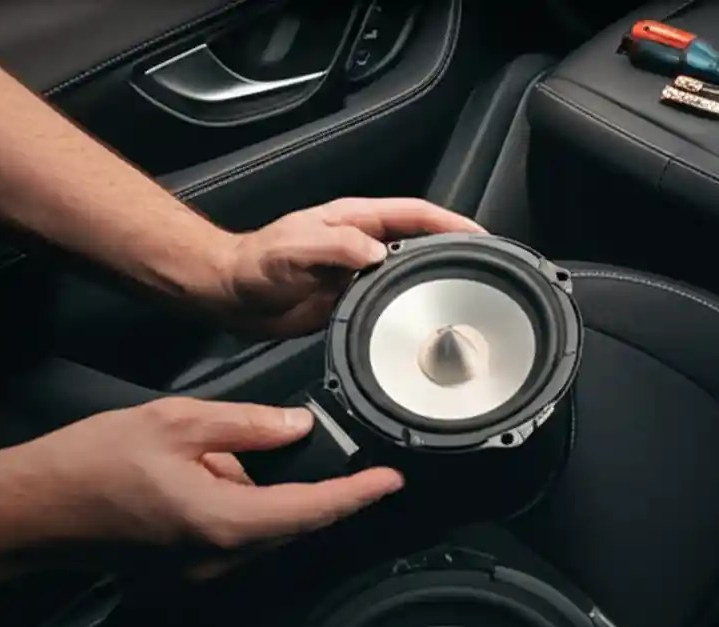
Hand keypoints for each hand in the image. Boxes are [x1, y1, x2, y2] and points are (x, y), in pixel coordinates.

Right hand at [15, 397, 403, 550]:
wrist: (29, 510)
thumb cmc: (91, 464)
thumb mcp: (176, 422)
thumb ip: (246, 424)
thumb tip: (296, 426)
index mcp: (225, 521)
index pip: (313, 511)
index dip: (357, 495)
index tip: (390, 480)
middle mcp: (218, 557)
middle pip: (288, 520)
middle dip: (291, 479)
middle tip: (267, 438)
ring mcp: (198, 570)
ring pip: (256, 525)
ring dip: (251, 488)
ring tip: (197, 453)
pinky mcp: (180, 568)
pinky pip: (228, 533)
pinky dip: (228, 501)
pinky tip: (190, 473)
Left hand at [211, 197, 484, 336]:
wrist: (231, 295)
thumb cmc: (254, 266)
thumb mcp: (292, 250)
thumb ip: (335, 248)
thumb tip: (378, 252)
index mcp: (354, 220)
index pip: (414, 214)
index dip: (450, 223)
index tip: (480, 236)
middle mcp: (361, 242)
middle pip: (420, 240)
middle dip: (455, 248)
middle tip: (487, 267)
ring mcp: (358, 271)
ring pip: (410, 270)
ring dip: (438, 278)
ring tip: (469, 294)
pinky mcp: (351, 298)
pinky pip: (391, 298)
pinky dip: (412, 305)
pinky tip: (427, 320)